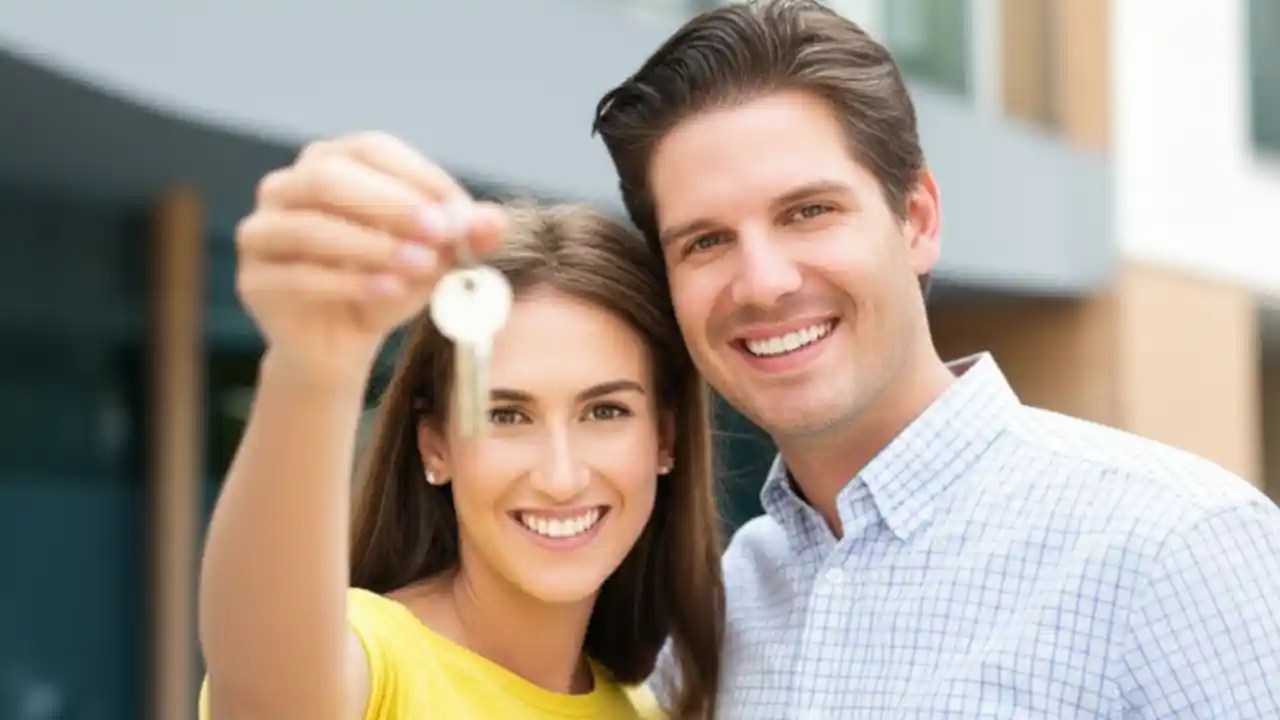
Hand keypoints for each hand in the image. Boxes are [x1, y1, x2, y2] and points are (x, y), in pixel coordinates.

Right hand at [234, 131, 506, 377]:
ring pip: (309, 226)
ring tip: (422, 266)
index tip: (463, 213)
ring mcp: (262, 232)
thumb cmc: (388, 283)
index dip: (419, 176)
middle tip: (441, 232)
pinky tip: (388, 291)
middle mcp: (286, 186)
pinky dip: (348, 283)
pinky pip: (296, 276)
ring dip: (372, 245)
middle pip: (329, 177)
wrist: (340, 346)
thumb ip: (464, 236)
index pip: (372, 150)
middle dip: (390, 204)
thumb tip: (496, 223)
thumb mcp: (434, 258)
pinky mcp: (255, 280)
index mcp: (331, 161)